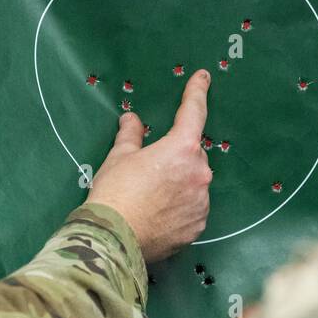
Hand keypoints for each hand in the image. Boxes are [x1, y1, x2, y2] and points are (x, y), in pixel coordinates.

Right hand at [86, 68, 213, 261]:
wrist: (114, 239)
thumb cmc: (115, 193)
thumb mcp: (120, 157)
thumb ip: (131, 135)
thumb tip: (131, 119)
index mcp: (181, 148)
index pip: (193, 112)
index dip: (197, 92)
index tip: (203, 78)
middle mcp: (199, 173)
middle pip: (193, 153)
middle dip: (177, 154)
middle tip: (151, 167)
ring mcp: (201, 201)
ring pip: (195, 181)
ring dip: (180, 181)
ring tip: (152, 195)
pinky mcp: (198, 225)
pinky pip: (194, 206)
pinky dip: (181, 205)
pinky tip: (159, 212)